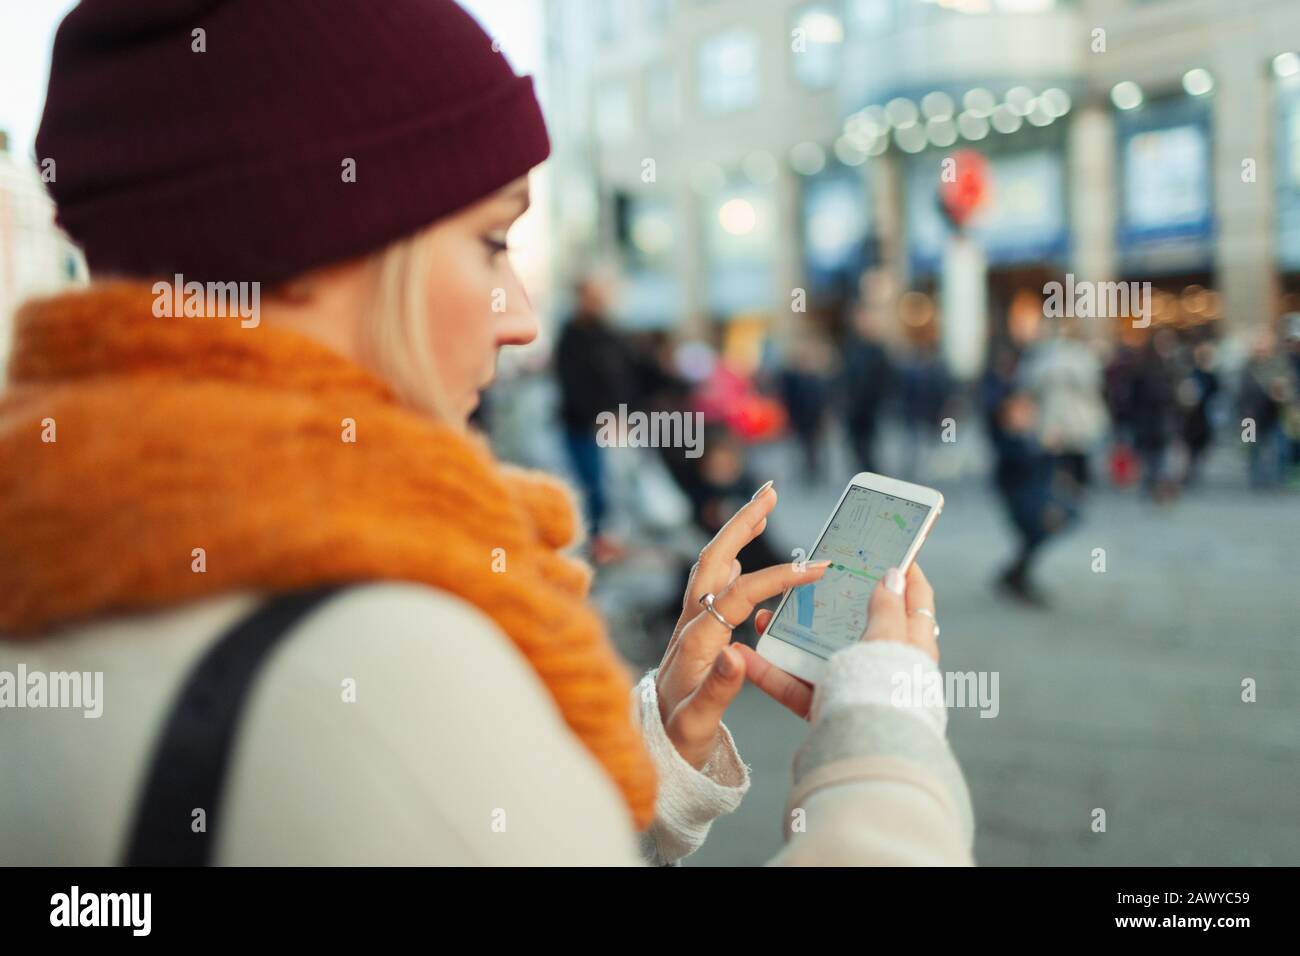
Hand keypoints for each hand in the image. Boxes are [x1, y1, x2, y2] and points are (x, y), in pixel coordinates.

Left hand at [655, 481, 830, 769]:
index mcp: (696, 642)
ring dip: (736, 533)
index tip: (817, 568)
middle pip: (713, 560)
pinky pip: (713, 583)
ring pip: (712, 565)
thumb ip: (717, 691)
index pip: (740, 595)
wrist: (651, 747)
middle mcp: (689, 624)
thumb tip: (735, 655)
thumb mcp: (695, 724)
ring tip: (762, 506)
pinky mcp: (694, 629)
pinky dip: (731, 559)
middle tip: (769, 492)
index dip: (778, 578)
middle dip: (742, 523)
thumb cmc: (676, 738)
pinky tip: (744, 556)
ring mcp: (689, 623)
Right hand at [734, 562, 938, 719]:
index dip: (905, 571)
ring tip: (764, 617)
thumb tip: (893, 575)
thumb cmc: (890, 693)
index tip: (887, 547)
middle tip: (810, 579)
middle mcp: (886, 666)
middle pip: (857, 625)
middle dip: (829, 602)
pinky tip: (746, 657)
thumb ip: (888, 609)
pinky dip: (771, 673)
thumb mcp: (890, 640)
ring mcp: (856, 688)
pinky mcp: (827, 711)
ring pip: (817, 655)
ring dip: (788, 636)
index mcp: (913, 647)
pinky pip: (796, 687)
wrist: (873, 755)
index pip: (916, 600)